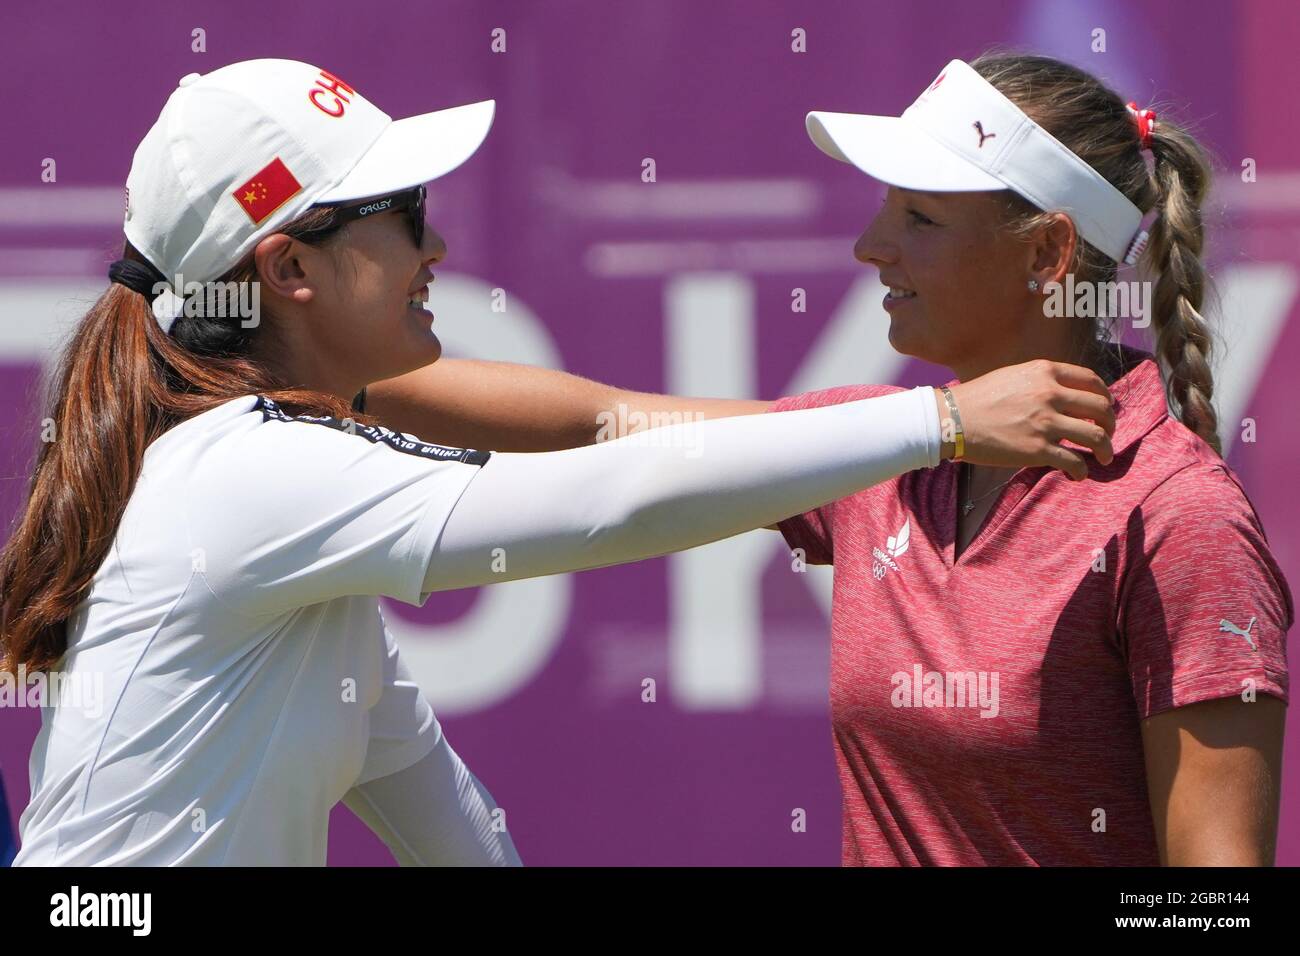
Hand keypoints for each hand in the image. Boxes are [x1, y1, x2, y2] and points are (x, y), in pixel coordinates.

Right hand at [938, 360, 1115, 479]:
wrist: (951, 419)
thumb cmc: (978, 398)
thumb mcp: (1013, 376)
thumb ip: (1041, 381)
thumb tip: (1065, 396)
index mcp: (1045, 372)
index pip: (1092, 381)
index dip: (1104, 397)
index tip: (1104, 408)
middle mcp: (1050, 394)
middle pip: (1101, 408)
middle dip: (1110, 424)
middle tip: (1107, 435)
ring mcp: (1045, 423)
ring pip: (1097, 437)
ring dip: (1107, 450)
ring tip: (1105, 458)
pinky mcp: (1037, 450)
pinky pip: (1075, 462)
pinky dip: (1082, 472)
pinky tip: (1077, 475)